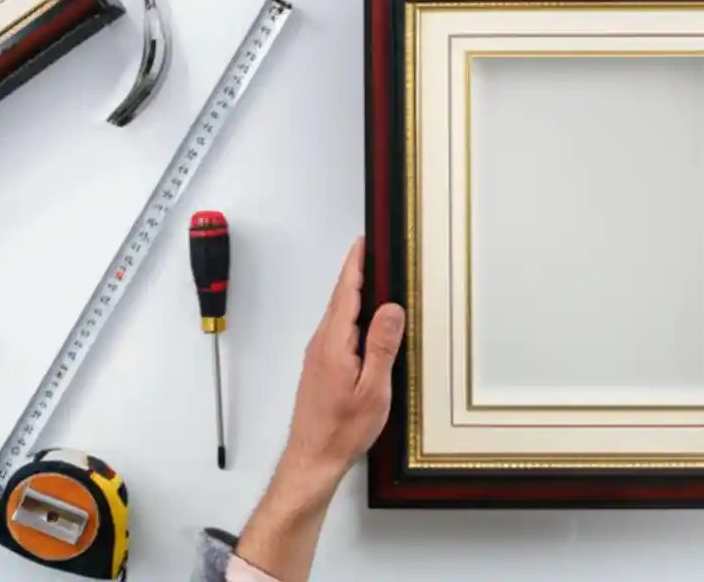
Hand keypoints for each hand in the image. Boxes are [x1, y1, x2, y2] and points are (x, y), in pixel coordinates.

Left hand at [281, 237, 404, 492]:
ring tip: (375, 283)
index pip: (346, 293)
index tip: (363, 243)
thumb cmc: (343, 430)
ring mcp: (318, 356)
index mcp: (334, 344)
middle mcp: (321, 345)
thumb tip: (390, 308)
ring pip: (339, 317)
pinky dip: (352, 319)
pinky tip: (366, 325)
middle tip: (375, 255)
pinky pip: (338, 332)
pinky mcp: (320, 368)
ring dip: (355, 297)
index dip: (355, 266)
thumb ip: (382, 346)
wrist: (313, 459)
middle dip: (357, 275)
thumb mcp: (373, 389)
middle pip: (340, 301)